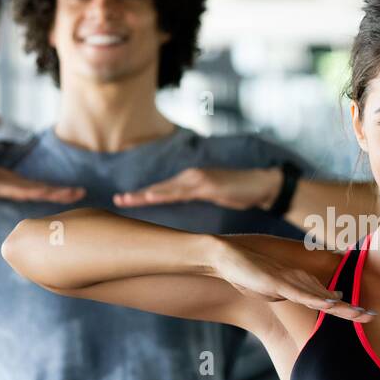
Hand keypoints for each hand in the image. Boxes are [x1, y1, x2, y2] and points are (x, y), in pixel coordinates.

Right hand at [0, 163, 85, 204]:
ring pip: (29, 187)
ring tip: (68, 193)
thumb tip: (11, 208)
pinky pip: (10, 189)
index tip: (76, 194)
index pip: (37, 189)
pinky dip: (27, 191)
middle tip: (83, 192)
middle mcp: (7, 179)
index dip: (57, 192)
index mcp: (9, 183)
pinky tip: (39, 193)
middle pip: (39, 186)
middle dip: (61, 190)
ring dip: (50, 190)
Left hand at [113, 166, 280, 209]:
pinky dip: (166, 193)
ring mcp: (199, 179)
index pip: (162, 189)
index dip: (143, 195)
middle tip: (117, 200)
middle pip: (160, 188)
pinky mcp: (208, 185)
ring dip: (146, 194)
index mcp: (190, 180)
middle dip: (138, 195)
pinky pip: (183, 192)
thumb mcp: (212, 194)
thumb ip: (195, 196)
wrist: (262, 185)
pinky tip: (153, 196)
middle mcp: (191, 176)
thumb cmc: (238, 191)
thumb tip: (181, 203)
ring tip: (127, 199)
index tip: (124, 200)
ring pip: (167, 189)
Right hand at [211, 240, 372, 321]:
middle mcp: (300, 283)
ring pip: (321, 297)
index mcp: (301, 287)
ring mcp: (290, 282)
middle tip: (374, 317)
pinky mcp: (277, 282)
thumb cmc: (250, 275)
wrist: (227, 258)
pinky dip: (316, 299)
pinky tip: (331, 304)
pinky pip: (300, 293)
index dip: (349, 310)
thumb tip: (322, 299)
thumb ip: (297, 293)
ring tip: (361, 314)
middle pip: (331, 300)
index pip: (329, 302)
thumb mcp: (276, 289)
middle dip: (351, 310)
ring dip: (341, 306)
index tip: (369, 317)